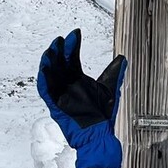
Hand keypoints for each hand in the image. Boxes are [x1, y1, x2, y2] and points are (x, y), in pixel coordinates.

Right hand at [36, 29, 126, 167]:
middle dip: (59, 50)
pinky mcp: (57, 106)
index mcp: (78, 80)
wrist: (101, 135)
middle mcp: (68, 85)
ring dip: (49, 62)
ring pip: (50, 75)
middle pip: (60, 64)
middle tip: (61, 39)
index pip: (72, 58)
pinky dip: (44, 80)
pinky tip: (44, 69)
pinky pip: (47, 92)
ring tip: (51, 50)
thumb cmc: (103, 115)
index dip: (72, 45)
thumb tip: (122, 58)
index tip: (76, 33)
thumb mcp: (109, 89)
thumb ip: (114, 73)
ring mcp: (61, 95)